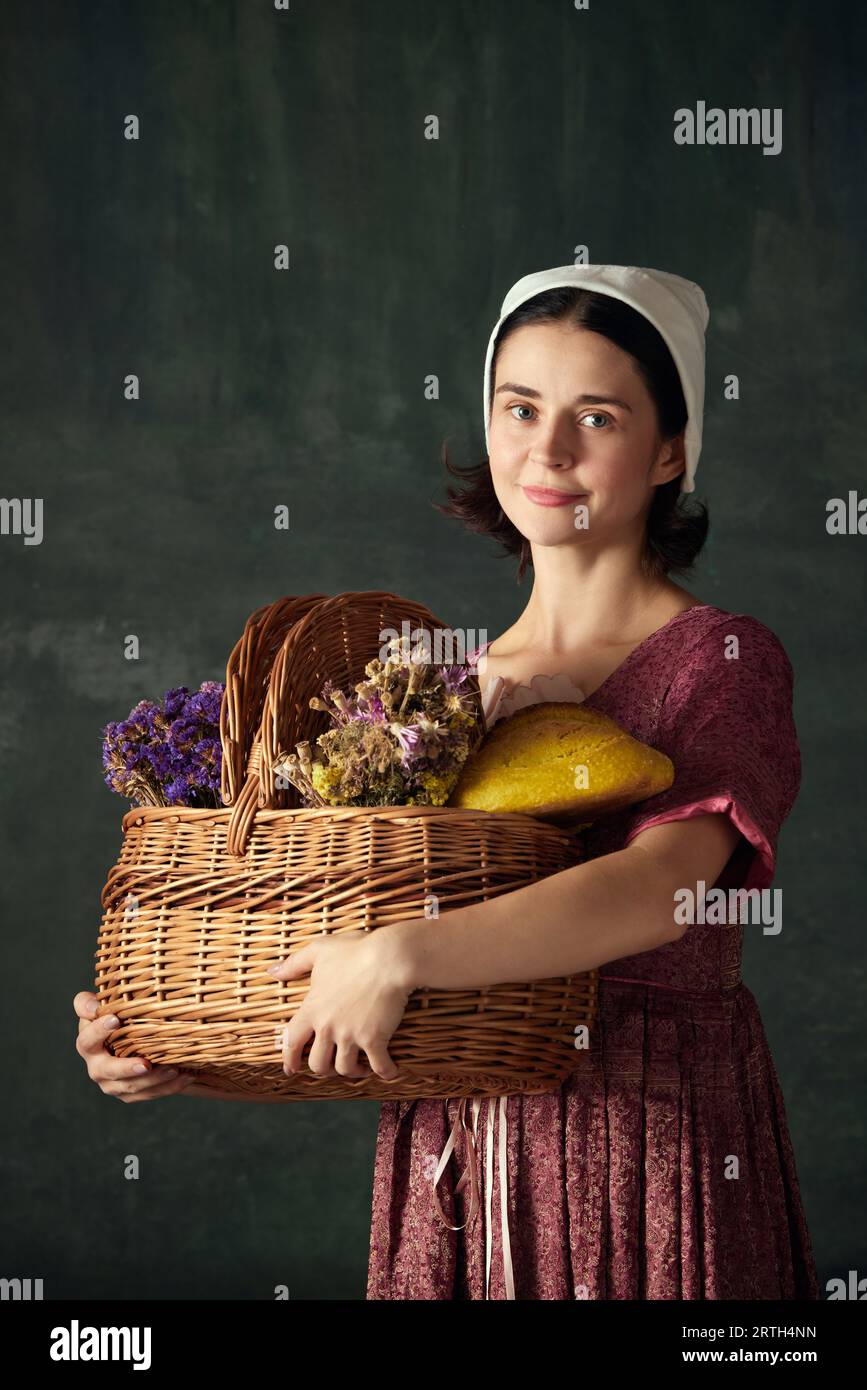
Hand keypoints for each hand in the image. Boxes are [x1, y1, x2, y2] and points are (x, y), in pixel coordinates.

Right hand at [73, 990, 195, 1101]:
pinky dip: (168, 1087)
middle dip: (127, 1069)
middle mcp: (97, 1068)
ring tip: (173, 1070)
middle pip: (108, 1072)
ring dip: (153, 1080)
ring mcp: (113, 1084)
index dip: (98, 1031)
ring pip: (131, 1087)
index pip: (86, 1040)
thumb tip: (94, 1008)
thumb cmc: (112, 1017)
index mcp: (88, 1045)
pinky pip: (149, 1094)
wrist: (125, 1038)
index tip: (115, 1019)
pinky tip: (185, 1076)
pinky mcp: (130, 1093)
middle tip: (146, 1064)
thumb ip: (87, 1003)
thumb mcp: (97, 1007)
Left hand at [267, 927, 415, 1081]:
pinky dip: (386, 1072)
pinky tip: (391, 1071)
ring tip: (361, 1067)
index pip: (291, 1042)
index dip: (289, 1059)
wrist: (389, 957)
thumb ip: (295, 963)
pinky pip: (379, 1066)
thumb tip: (272, 971)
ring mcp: (351, 1035)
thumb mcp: (320, 950)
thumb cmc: (356, 950)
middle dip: (325, 1069)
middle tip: (334, 1065)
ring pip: (345, 1069)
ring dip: (353, 1072)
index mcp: (312, 1009)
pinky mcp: (375, 1039)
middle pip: (318, 1064)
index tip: (291, 1070)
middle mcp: (328, 1027)